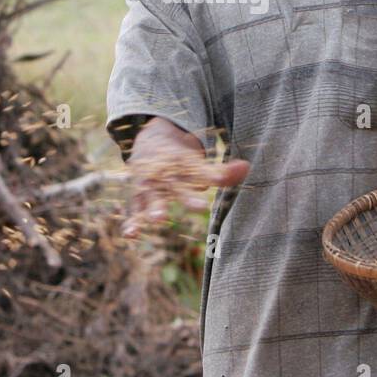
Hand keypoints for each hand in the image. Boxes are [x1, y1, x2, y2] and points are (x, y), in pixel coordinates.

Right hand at [121, 117, 249, 238]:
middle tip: (199, 206)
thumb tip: (247, 167)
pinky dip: (130, 222)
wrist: (149, 141)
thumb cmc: (181, 160)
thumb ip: (222, 172)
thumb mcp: (199, 164)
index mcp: (184, 163)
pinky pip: (133, 211)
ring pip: (152, 197)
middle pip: (177, 185)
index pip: (200, 170)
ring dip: (155, 207)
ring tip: (159, 218)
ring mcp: (149, 185)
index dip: (212, 175)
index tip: (221, 179)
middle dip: (187, 196)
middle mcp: (166, 174)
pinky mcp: (137, 198)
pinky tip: (130, 235)